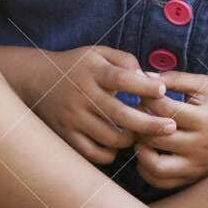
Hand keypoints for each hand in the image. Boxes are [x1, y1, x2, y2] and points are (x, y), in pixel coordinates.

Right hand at [30, 46, 177, 166]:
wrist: (36, 80)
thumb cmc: (78, 67)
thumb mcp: (98, 53)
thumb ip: (126, 61)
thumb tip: (150, 81)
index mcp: (92, 71)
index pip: (122, 79)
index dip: (145, 87)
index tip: (162, 92)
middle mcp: (81, 94)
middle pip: (121, 115)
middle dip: (151, 124)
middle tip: (171, 127)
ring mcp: (73, 117)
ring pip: (112, 138)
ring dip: (132, 139)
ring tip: (139, 134)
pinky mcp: (66, 135)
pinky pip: (95, 153)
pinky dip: (111, 152)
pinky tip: (116, 143)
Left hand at [134, 71, 207, 188]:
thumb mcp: (205, 85)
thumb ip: (176, 78)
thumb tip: (144, 76)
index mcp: (205, 120)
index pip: (165, 110)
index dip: (147, 99)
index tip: (144, 94)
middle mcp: (200, 146)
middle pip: (156, 138)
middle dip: (140, 123)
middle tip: (138, 114)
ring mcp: (196, 166)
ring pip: (156, 166)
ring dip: (140, 149)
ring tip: (141, 134)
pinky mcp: (191, 178)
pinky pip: (160, 181)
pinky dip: (146, 169)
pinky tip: (147, 151)